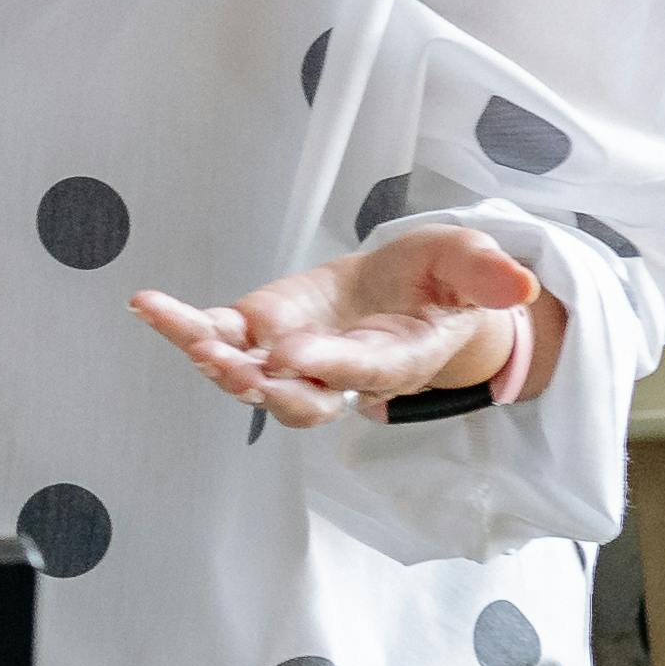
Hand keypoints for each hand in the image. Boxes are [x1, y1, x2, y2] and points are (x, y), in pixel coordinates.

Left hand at [130, 224, 565, 427]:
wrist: (406, 291)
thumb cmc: (443, 283)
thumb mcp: (470, 266)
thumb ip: (485, 276)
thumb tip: (516, 285)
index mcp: (395, 358)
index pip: (363, 370)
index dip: (330, 365)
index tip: (299, 354)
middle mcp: (339, 370)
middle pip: (302, 398)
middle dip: (268, 389)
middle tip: (237, 370)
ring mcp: (293, 355)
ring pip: (251, 376)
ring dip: (219, 363)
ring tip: (190, 339)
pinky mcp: (259, 330)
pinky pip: (217, 335)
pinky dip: (181, 325)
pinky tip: (147, 306)